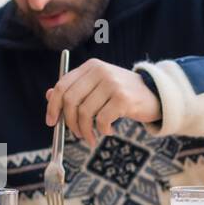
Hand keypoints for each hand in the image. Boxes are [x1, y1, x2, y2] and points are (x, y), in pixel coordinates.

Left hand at [45, 59, 160, 146]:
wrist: (155, 95)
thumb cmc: (122, 94)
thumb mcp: (97, 88)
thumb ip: (75, 90)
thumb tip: (49, 95)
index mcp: (91, 67)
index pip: (62, 86)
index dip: (53, 106)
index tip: (51, 122)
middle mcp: (100, 71)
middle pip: (70, 101)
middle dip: (69, 122)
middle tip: (75, 134)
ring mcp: (112, 83)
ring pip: (85, 113)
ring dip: (85, 131)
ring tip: (90, 137)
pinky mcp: (123, 98)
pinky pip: (102, 120)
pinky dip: (102, 130)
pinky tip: (108, 130)